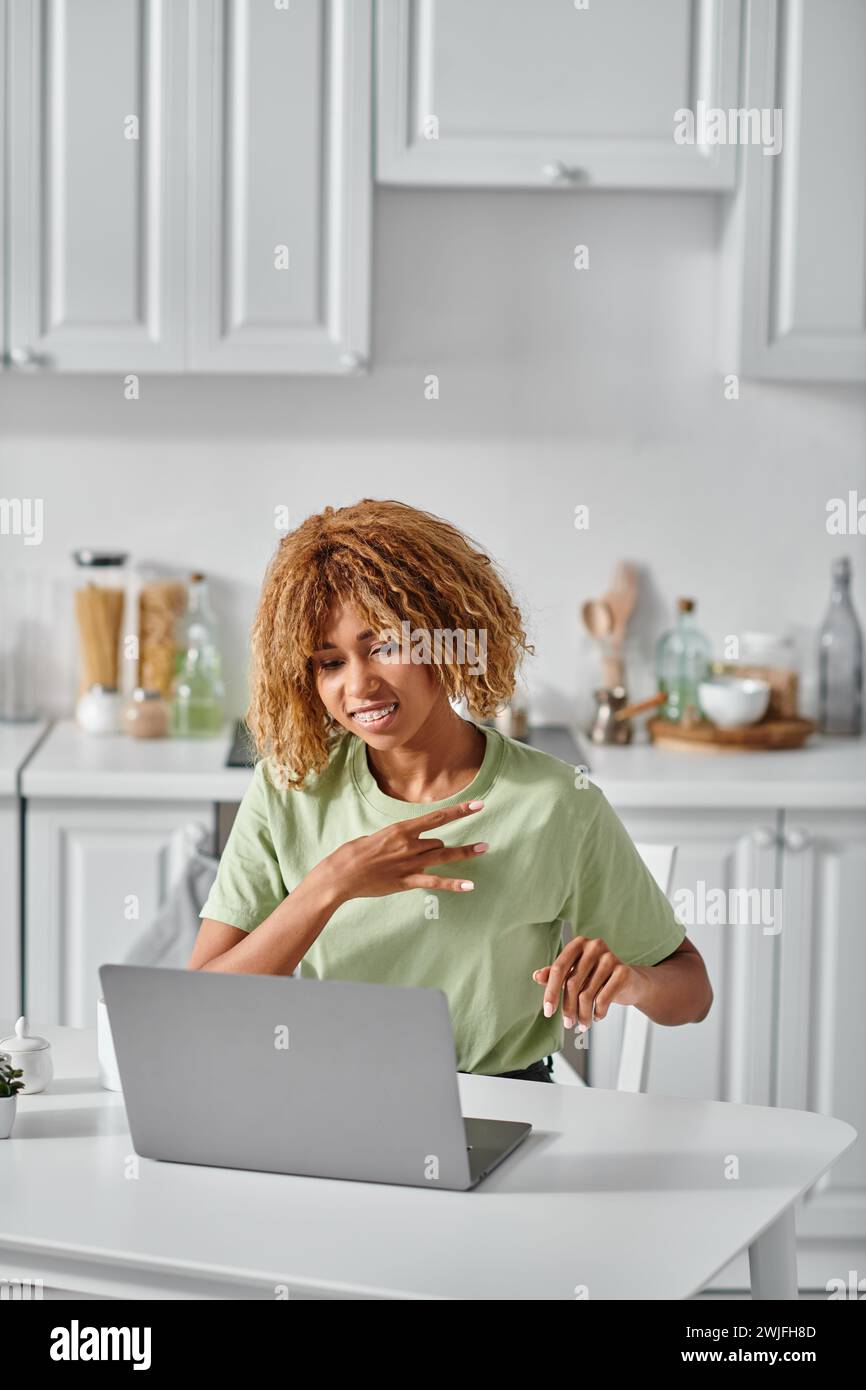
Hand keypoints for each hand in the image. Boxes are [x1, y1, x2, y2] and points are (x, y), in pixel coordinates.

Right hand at [319, 799, 487, 902]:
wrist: (341, 874)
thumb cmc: (354, 853)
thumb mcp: (376, 837)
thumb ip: (396, 839)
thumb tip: (407, 841)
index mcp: (400, 829)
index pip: (437, 818)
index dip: (460, 811)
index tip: (478, 806)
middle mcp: (409, 844)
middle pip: (438, 841)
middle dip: (441, 846)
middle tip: (463, 846)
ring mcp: (409, 863)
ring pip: (442, 855)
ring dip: (463, 853)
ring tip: (483, 848)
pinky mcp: (407, 881)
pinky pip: (435, 881)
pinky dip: (454, 884)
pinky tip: (470, 885)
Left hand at [532, 936, 641, 1029]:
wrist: (631, 982)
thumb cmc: (597, 977)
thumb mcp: (575, 974)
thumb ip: (556, 974)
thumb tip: (537, 976)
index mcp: (579, 943)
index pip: (558, 969)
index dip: (551, 991)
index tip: (548, 1012)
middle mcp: (594, 946)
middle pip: (572, 983)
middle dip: (568, 1008)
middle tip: (568, 1024)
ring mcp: (610, 957)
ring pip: (587, 994)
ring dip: (583, 1015)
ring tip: (583, 1024)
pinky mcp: (624, 971)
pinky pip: (603, 998)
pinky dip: (598, 1012)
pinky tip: (597, 1016)